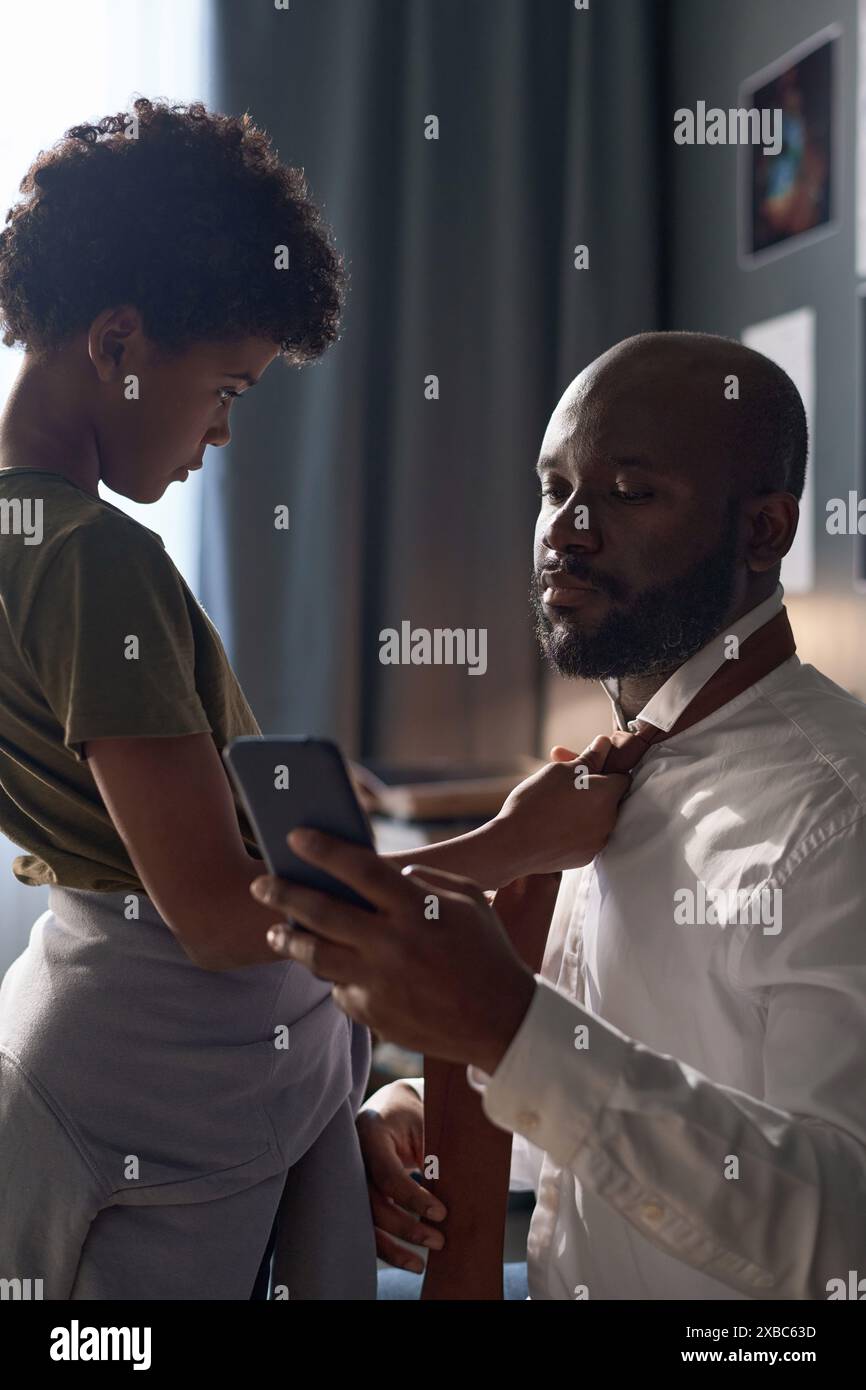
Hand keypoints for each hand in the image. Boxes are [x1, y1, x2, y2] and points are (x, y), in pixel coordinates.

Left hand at [251, 835, 536, 1072]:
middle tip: (261, 884)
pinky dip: (331, 975)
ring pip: (315, 955)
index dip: (324, 850)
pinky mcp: (373, 1014)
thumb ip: (426, 880)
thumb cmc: (487, 953)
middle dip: (285, 893)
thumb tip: (389, 870)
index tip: (295, 837)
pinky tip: (325, 965)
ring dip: (290, 939)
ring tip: (275, 930)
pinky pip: (338, 988)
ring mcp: (379, 982)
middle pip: (322, 912)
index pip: (360, 869)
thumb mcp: (468, 901)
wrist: (501, 1022)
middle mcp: (391, 944)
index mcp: (416, 909)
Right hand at [356, 1081, 446, 1272]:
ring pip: (365, 1222)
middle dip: (406, 1228)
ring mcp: (351, 1178)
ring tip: (421, 1266)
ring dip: (392, 1247)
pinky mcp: (356, 1193)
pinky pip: (367, 1224)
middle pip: (374, 1204)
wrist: (390, 1104)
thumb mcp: (425, 1122)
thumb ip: (435, 1152)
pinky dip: (386, 1245)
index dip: (413, 1198)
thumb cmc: (413, 1112)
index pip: (388, 1174)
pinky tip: (408, 1259)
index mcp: (371, 1134)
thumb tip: (458, 1192)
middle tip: (439, 1241)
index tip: (441, 1214)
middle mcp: (354, 1158)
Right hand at [485, 735, 629, 878]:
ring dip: (586, 810)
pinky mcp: (586, 857)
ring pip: (599, 819)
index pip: (622, 777)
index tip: (585, 770)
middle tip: (564, 785)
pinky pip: (588, 837)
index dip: (604, 770)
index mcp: (606, 794)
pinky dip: (577, 830)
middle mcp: (609, 820)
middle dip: (593, 790)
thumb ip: (588, 758)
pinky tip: (555, 825)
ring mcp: (598, 841)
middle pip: (610, 799)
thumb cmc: (535, 803)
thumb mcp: (559, 771)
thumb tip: (605, 744)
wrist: (513, 845)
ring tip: (557, 805)